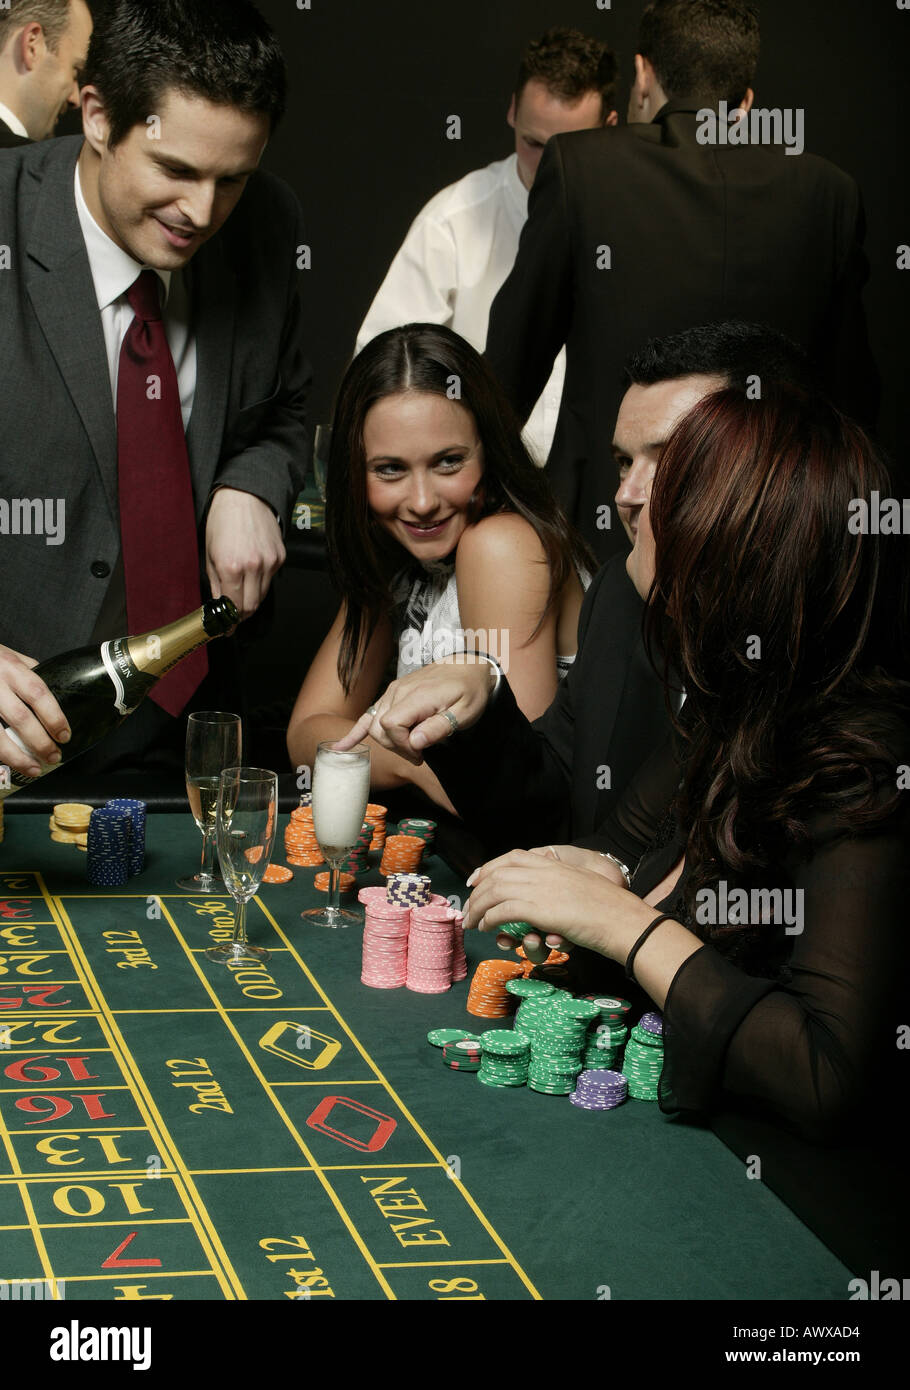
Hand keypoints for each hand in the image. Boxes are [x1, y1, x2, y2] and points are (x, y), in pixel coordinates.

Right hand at [0, 645, 69, 776]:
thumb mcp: (11, 656)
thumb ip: (30, 673)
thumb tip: (57, 693)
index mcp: (11, 668)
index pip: (38, 694)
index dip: (54, 717)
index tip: (65, 735)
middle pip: (20, 717)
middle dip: (40, 742)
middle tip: (53, 756)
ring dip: (17, 756)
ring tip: (33, 768)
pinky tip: (6, 765)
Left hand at [205, 488, 285, 618]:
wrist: (244, 496)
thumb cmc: (223, 520)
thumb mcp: (210, 554)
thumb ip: (216, 584)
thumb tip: (219, 605)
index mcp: (231, 567)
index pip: (234, 607)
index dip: (229, 622)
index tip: (226, 628)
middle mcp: (253, 567)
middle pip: (252, 607)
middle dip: (241, 615)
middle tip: (233, 615)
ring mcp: (270, 562)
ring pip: (263, 595)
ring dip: (251, 598)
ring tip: (241, 591)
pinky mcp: (280, 557)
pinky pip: (271, 579)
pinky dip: (261, 582)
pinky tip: (252, 571)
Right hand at [334, 657, 495, 760]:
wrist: (471, 666)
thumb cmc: (471, 690)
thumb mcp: (465, 712)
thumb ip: (439, 727)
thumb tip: (414, 743)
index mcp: (417, 696)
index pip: (391, 725)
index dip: (402, 745)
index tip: (421, 753)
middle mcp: (399, 691)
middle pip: (379, 726)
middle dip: (395, 746)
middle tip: (419, 754)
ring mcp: (393, 691)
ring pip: (374, 723)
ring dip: (388, 741)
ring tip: (410, 748)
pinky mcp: (393, 693)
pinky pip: (369, 712)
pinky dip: (356, 731)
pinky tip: (341, 747)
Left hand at [463, 848, 653, 964]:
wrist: (622, 920)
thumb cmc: (609, 910)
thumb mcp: (581, 887)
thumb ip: (559, 888)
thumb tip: (542, 901)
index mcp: (554, 864)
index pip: (512, 858)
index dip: (489, 868)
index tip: (476, 881)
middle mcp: (544, 871)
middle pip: (497, 874)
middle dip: (478, 892)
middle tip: (469, 908)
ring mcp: (540, 888)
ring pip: (494, 891)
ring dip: (478, 907)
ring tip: (472, 922)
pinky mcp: (538, 908)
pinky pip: (503, 910)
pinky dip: (490, 919)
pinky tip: (488, 928)